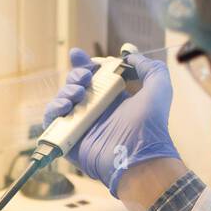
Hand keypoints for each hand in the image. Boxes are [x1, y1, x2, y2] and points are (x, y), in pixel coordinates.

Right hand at [43, 48, 179, 196]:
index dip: (84, 64)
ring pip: (62, 100)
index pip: (94, 77)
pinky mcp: (68, 139)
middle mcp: (96, 110)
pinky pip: (52, 121)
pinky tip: (65, 107)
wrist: (138, 155)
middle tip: (85, 79)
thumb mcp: (159, 87)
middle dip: (76, 75)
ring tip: (78, 94)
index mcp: (114, 99)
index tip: (78, 55)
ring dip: (66, 90)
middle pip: (75, 85)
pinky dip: (53, 110)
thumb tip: (130, 55)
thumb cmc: (150, 124)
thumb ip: (149, 67)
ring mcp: (81, 125)